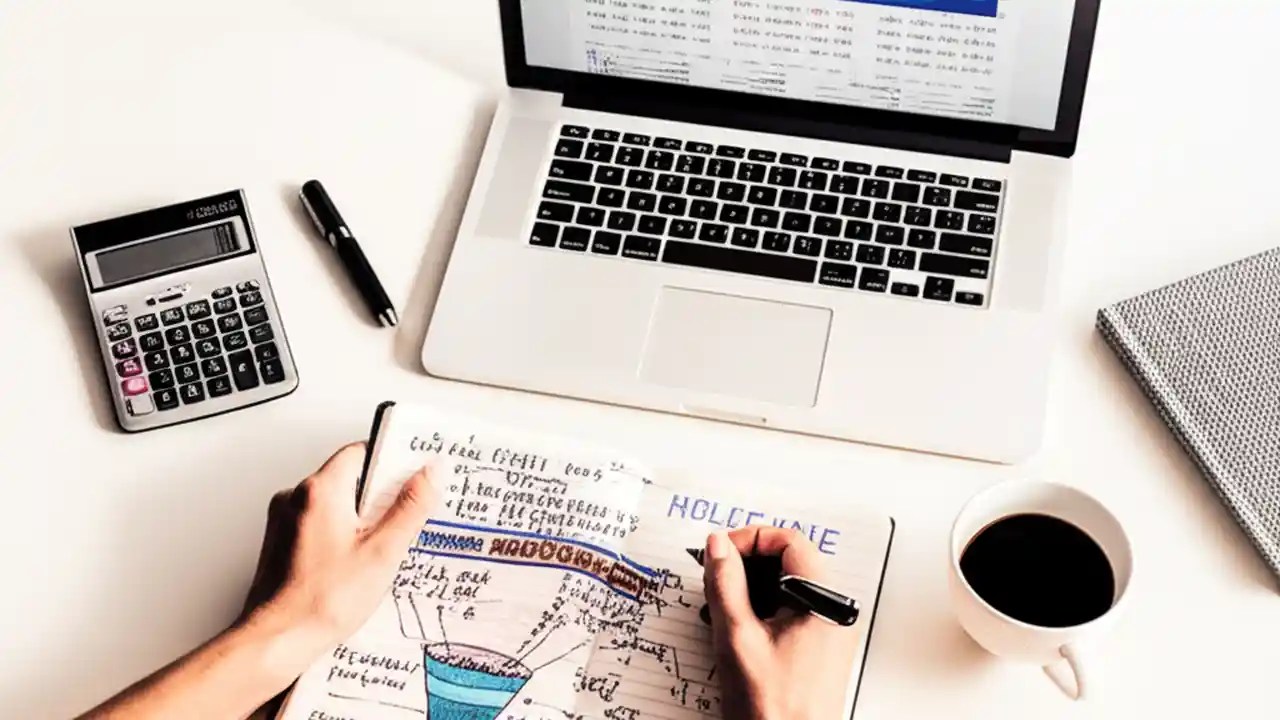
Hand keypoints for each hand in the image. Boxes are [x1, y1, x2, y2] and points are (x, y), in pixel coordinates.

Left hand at [243, 442, 438, 648]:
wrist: (278, 640)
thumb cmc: (322, 601)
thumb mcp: (383, 551)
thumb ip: (410, 506)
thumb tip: (431, 471)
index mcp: (320, 490)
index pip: (360, 451)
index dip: (390, 462)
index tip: (411, 476)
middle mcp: (296, 497)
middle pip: (347, 477)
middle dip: (376, 498)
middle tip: (398, 523)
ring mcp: (284, 520)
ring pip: (333, 503)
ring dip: (357, 519)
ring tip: (375, 551)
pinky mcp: (281, 542)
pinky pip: (317, 524)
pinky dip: (338, 536)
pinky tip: (352, 565)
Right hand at [703, 528, 857, 719]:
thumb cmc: (773, 708)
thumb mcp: (737, 637)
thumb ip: (725, 583)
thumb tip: (718, 546)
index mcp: (824, 602)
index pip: (791, 541)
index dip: (750, 539)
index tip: (720, 552)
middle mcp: (834, 612)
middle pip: (790, 559)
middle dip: (748, 562)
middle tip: (715, 574)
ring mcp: (829, 630)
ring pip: (788, 584)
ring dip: (752, 586)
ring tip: (721, 604)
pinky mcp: (819, 647)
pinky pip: (792, 608)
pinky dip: (763, 607)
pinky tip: (737, 626)